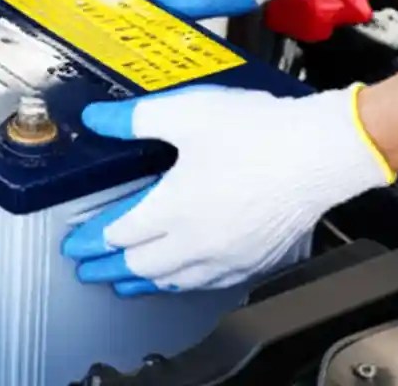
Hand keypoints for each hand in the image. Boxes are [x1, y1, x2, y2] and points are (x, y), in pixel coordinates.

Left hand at [61, 85, 394, 295]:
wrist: (322, 152)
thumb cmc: (263, 133)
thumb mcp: (185, 113)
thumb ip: (134, 119)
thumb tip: (99, 119)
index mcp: (173, 208)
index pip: (118, 232)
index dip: (91, 239)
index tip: (76, 245)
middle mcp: (197, 241)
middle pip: (139, 264)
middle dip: (107, 267)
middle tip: (89, 269)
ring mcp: (227, 256)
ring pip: (173, 280)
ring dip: (143, 281)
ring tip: (126, 282)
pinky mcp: (254, 259)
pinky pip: (209, 283)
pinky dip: (184, 284)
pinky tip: (183, 279)